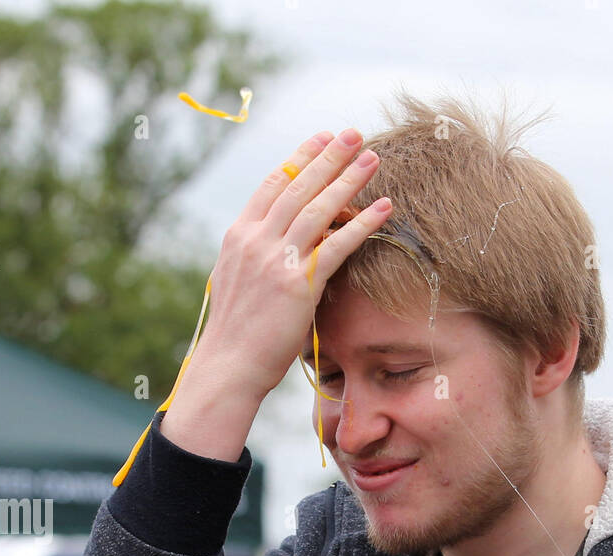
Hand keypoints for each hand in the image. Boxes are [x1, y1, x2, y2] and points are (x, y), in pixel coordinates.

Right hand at [191, 127, 392, 400]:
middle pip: (299, 187)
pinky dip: (362, 224)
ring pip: (319, 209)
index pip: (274, 184)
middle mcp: (256, 239)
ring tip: (373, 159)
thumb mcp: (237, 280)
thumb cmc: (237, 332)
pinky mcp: (298, 284)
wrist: (229, 364)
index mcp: (240, 235)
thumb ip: (257, 254)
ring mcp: (276, 260)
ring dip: (349, 180)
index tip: (323, 138)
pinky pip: (337, 246)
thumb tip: (279, 242)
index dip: (301, 158)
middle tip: (355, 133)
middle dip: (330, 157)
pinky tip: (383, 208)